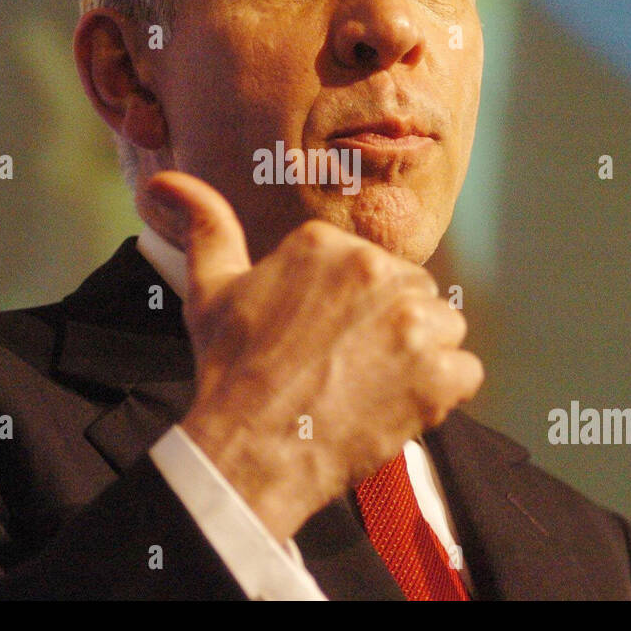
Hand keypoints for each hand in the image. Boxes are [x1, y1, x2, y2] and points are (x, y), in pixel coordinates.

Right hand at [137, 170, 482, 540]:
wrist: (247, 450)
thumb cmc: (229, 372)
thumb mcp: (210, 289)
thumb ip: (206, 226)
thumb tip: (166, 180)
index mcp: (326, 243)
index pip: (369, 269)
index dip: (351, 312)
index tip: (321, 341)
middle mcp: (375, 268)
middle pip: (412, 292)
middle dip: (389, 329)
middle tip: (344, 368)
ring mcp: (412, 320)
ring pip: (444, 327)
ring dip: (420, 358)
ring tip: (369, 387)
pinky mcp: (439, 372)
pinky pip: (464, 372)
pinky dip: (440, 395)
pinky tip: (395, 407)